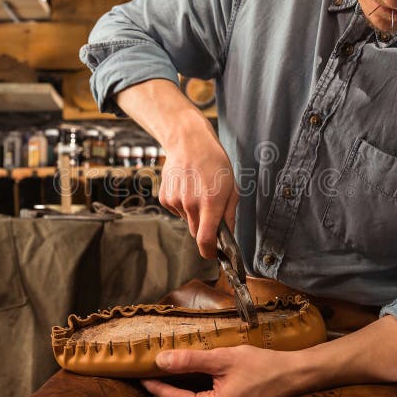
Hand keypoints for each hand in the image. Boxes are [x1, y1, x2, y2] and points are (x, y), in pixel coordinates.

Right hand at [115, 79, 237, 258]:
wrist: (188, 141)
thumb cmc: (215, 163)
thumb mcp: (232, 187)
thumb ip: (229, 214)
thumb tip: (227, 236)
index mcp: (211, 202)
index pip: (206, 240)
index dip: (209, 252)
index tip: (213, 255)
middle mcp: (191, 204)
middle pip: (197, 232)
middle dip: (205, 228)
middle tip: (210, 209)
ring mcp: (175, 201)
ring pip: (187, 220)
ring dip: (194, 213)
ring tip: (198, 190)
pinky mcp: (164, 198)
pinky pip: (176, 211)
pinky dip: (182, 205)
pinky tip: (186, 187)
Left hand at [141, 346, 301, 396]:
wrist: (291, 377)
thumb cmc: (261, 366)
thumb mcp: (223, 358)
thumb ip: (190, 361)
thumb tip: (161, 360)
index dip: (155, 385)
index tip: (141, 372)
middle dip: (160, 396)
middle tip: (149, 376)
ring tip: (163, 380)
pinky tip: (185, 388)